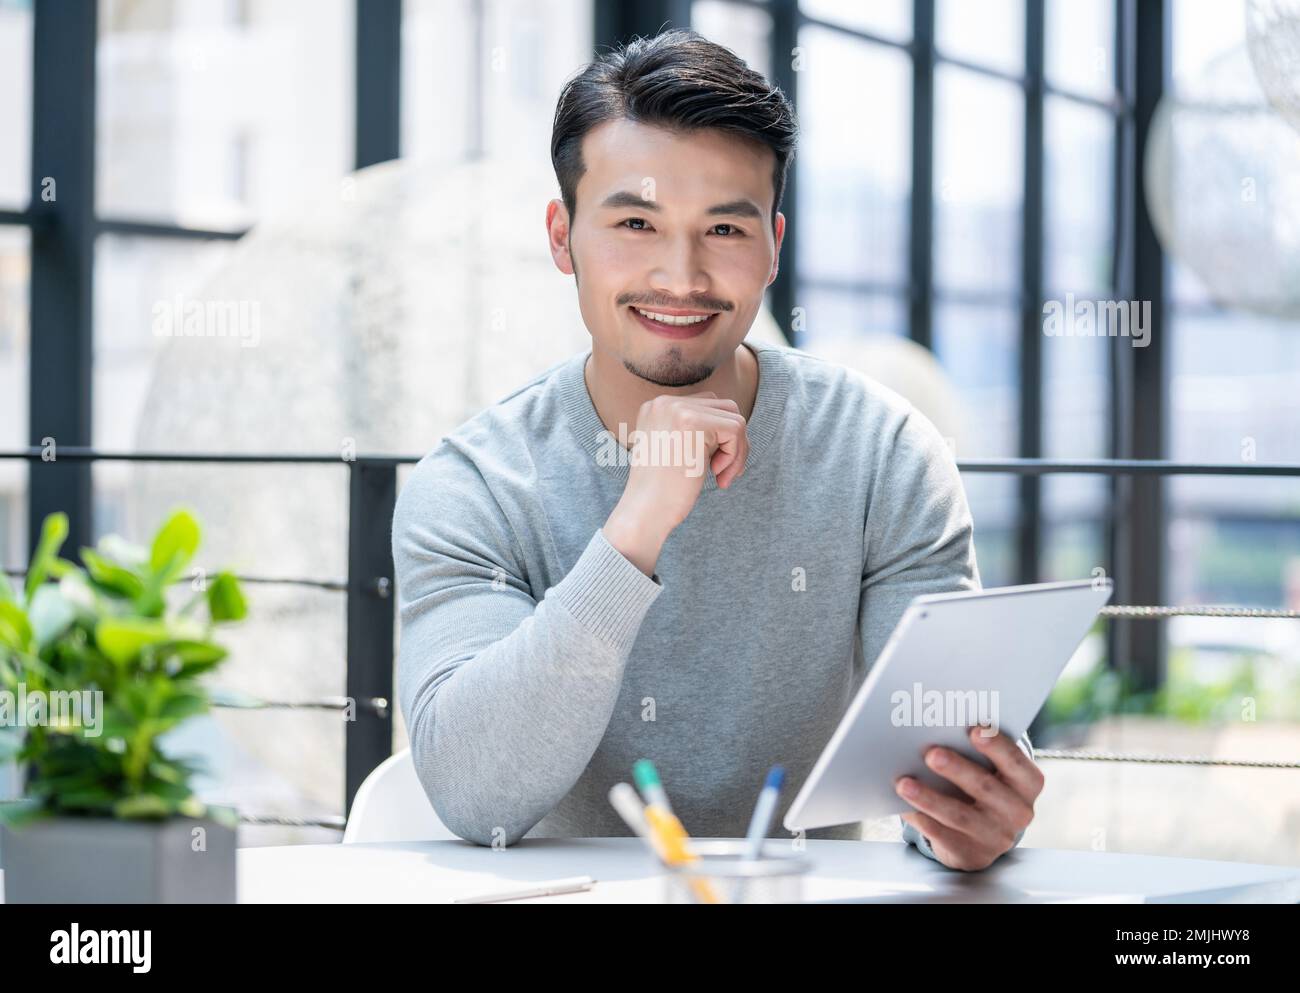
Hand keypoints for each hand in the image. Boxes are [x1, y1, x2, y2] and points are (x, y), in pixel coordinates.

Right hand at [602, 391, 748, 575]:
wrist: (646, 511)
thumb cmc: (663, 490)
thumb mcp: (675, 450)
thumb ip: (696, 431)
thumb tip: (736, 423)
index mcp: (657, 407)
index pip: (709, 406)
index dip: (721, 438)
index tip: (715, 467)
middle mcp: (664, 402)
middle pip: (725, 408)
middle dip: (733, 442)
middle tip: (722, 473)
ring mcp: (677, 409)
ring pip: (734, 418)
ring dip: (737, 451)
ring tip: (722, 476)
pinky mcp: (693, 422)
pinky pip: (736, 430)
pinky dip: (735, 456)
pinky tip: (717, 476)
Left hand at [895, 726, 1042, 871]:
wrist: (984, 836)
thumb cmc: (984, 786)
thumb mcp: (993, 770)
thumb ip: (977, 753)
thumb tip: (939, 730)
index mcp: (1027, 784)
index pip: (1016, 763)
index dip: (997, 746)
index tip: (974, 729)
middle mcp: (1017, 812)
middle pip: (985, 787)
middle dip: (956, 769)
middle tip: (931, 753)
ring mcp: (996, 837)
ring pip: (959, 815)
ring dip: (929, 798)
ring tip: (904, 783)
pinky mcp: (972, 854)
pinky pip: (942, 835)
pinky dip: (921, 819)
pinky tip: (903, 806)